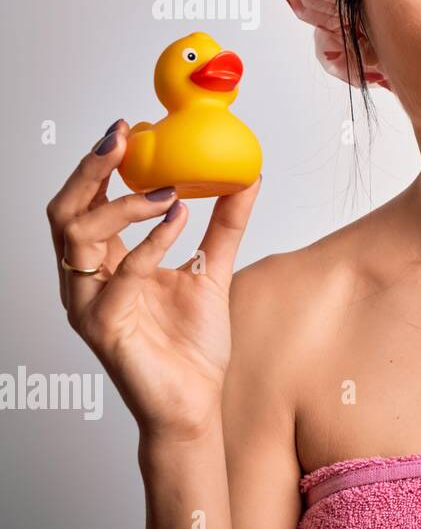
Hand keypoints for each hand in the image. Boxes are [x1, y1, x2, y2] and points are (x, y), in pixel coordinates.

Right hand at [45, 120, 260, 442]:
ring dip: (121, 204)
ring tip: (166, 190)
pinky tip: (179, 222)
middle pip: (64, 211)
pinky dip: (150, 243)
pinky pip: (120, 276)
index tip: (129, 127)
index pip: (83, 202)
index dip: (98, 164)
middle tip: (124, 136)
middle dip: (90, 169)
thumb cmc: (191, 343)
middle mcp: (85, 280)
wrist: (196, 402)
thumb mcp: (213, 268)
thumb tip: (248, 175)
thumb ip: (225, 223)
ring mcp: (88, 304)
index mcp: (103, 263)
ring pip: (77, 237)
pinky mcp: (104, 327)